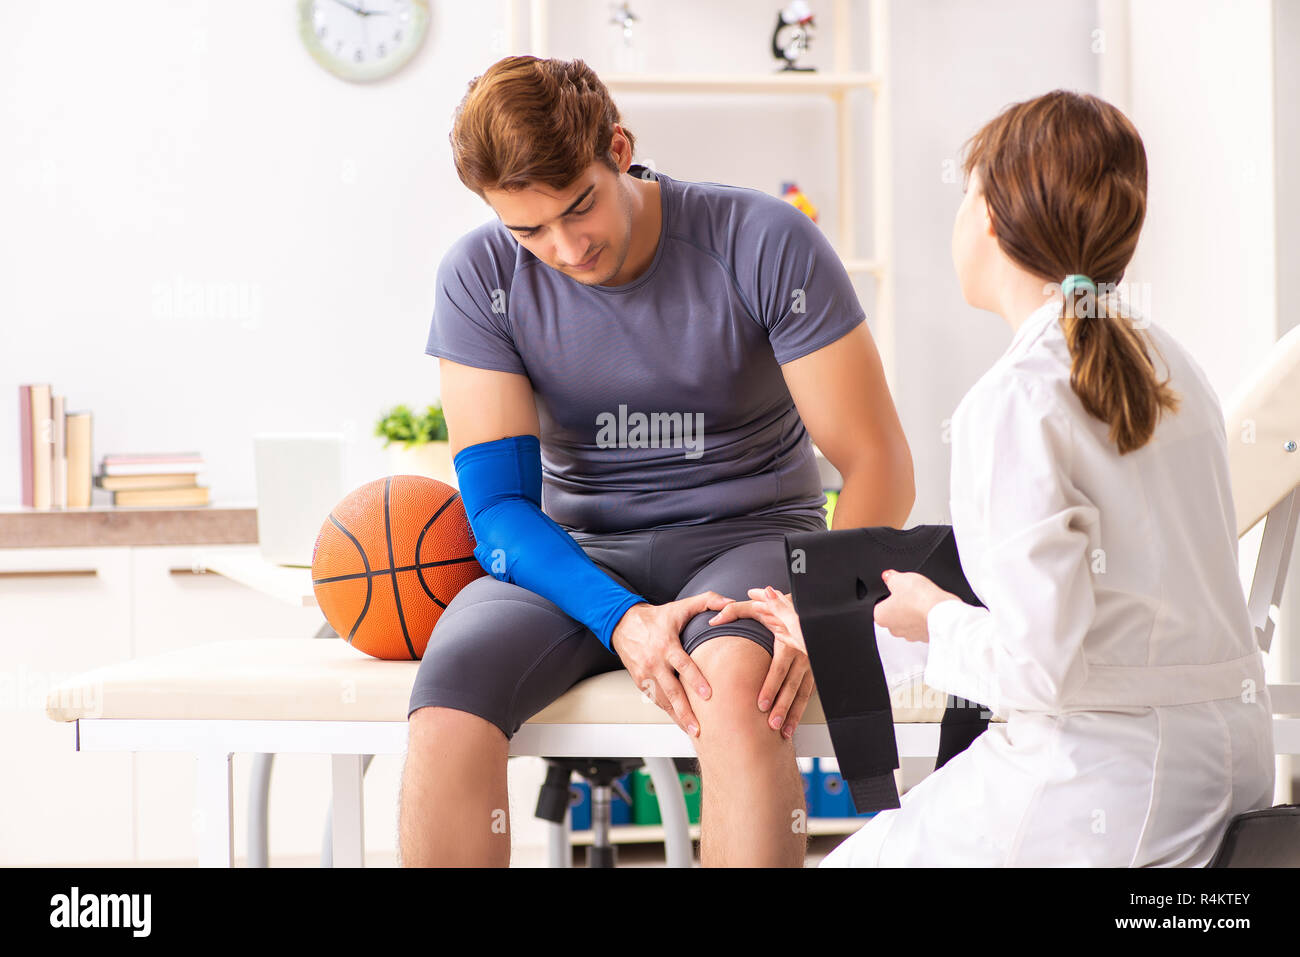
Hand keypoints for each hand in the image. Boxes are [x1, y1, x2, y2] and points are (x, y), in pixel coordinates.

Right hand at [610, 592, 726, 737]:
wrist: (622, 623)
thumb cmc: (655, 617)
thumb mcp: (680, 606)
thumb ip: (707, 601)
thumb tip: (730, 602)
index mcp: (666, 645)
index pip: (683, 665)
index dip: (695, 680)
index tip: (708, 695)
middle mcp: (655, 662)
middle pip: (672, 691)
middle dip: (686, 711)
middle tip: (700, 727)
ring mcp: (646, 673)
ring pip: (663, 700)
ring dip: (677, 716)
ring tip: (692, 731)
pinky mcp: (639, 681)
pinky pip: (655, 699)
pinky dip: (667, 711)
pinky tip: (679, 720)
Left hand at [704, 587, 813, 739]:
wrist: (804, 609)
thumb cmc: (778, 608)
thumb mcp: (758, 605)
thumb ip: (736, 610)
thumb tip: (714, 618)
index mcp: (788, 641)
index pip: (779, 669)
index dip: (771, 687)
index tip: (761, 704)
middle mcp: (802, 654)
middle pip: (791, 686)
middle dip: (782, 707)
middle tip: (771, 725)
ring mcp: (810, 665)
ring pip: (802, 694)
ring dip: (793, 714)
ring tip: (783, 732)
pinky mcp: (814, 671)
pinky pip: (808, 694)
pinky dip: (800, 711)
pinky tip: (791, 726)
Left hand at [872, 569, 961, 641]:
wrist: (943, 612)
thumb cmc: (919, 599)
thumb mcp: (900, 579)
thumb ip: (891, 578)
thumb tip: (889, 577)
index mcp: (881, 616)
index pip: (879, 604)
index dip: (889, 594)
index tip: (896, 588)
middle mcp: (894, 629)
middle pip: (894, 613)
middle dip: (901, 604)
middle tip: (910, 593)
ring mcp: (911, 635)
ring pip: (909, 620)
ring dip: (914, 611)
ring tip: (922, 599)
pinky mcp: (926, 636)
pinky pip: (923, 625)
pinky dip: (926, 617)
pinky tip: (931, 607)